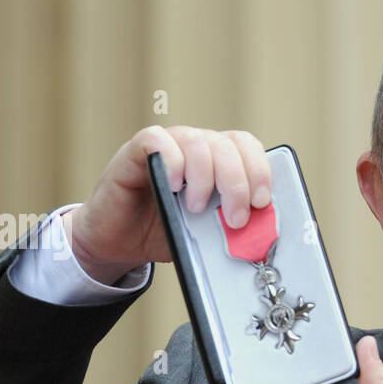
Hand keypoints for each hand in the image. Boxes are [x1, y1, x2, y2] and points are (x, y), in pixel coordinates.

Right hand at [63, 125, 273, 281]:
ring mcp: (166, 145)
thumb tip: (261, 229)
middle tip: (235, 218)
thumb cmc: (166, 232)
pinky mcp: (135, 151)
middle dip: (237, 183)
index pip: (246, 146)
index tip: (260, 201)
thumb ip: (231, 222)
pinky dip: (172, 161)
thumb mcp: (208, 231)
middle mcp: (194, 147)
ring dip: (205, 177)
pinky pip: (157, 140)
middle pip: (227, 145)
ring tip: (196, 207)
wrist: (121, 243)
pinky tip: (173, 186)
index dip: (258, 170)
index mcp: (217, 161)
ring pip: (197, 141)